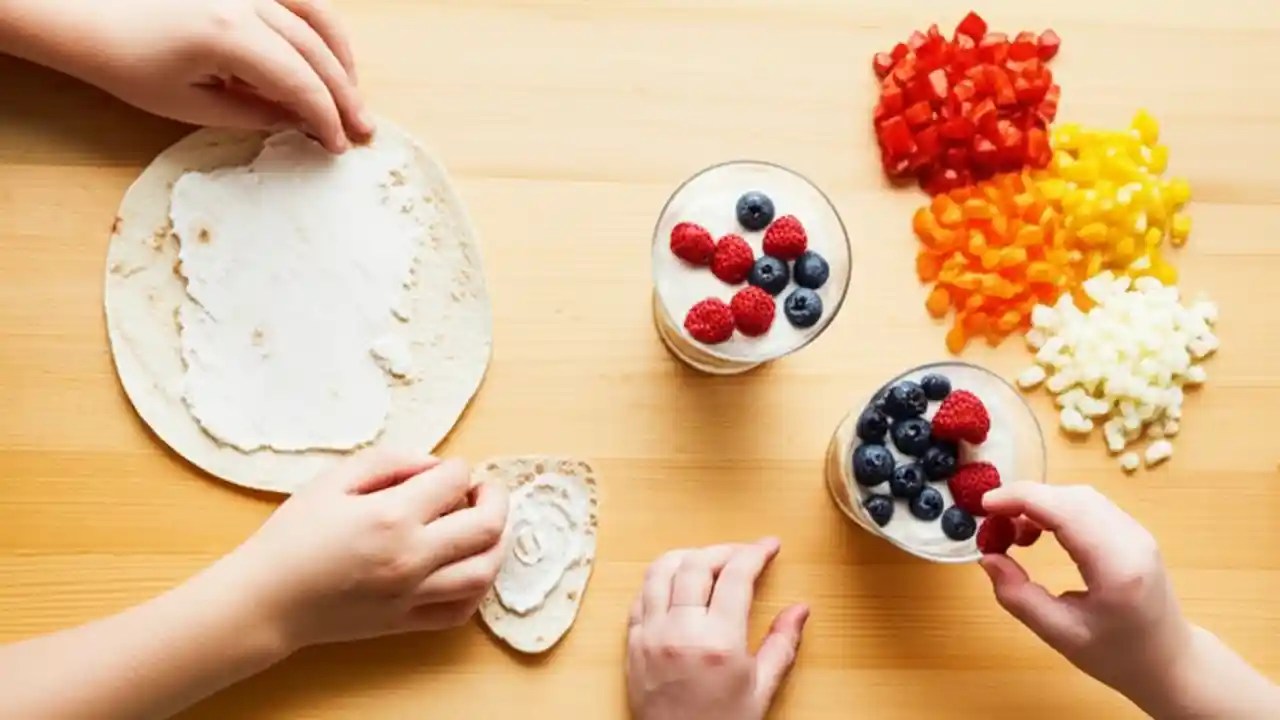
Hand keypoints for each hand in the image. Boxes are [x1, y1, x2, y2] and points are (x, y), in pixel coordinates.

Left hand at [11, 0, 370, 150]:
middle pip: (317, 51)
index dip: (325, 117)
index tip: (338, 145)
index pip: (300, 81)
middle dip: (344, 94)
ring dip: (341, 59)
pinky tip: (329, 54)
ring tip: (352, 93)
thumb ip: (251, 113)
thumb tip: (298, 121)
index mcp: (230, 34)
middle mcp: (246, 1)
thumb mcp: (188, 104)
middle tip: (365, 129)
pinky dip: (321, 26)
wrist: (82, 12)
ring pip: (317, 18)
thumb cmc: (126, 61)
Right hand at [222, 450, 508, 649]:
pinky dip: (477, 587)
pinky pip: (462, 610)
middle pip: (487, 526)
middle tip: (483, 489)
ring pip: (485, 571)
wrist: (265, 600)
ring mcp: (412, 595)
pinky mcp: (407, 623)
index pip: (455, 481)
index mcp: (391, 516)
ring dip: (497, 543)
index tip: (449, 469)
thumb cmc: (293, 535)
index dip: (458, 467)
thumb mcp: (334, 480)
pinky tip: (467, 566)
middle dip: (495, 498)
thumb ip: (390, 462)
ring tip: (485, 526)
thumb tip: (436, 465)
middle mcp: (411, 557)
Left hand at [626, 539, 809, 719]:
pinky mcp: (632, 645)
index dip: (755, 553)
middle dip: (724, 550)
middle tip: (743, 554)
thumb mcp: (761, 690)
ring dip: (687, 556)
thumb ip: (782, 644)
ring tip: (708, 560)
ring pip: (660, 571)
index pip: (736, 576)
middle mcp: (680, 632)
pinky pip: (640, 596)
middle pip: (697, 563)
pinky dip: (659, 580)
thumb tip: (801, 610)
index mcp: (718, 643)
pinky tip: (677, 584)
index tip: (769, 546)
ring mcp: (650, 636)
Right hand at [979, 483, 1193, 706]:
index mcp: (1116, 566)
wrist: (1170, 662)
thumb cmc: (1118, 656)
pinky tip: (1038, 532)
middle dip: (1024, 500)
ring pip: (1079, 496)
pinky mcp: (1133, 532)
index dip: (1020, 499)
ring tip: (1013, 533)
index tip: (983, 506)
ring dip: (1040, 504)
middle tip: (991, 525)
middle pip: (1071, 497)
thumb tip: (988, 559)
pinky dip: (1056, 510)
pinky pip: (1089, 506)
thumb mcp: (1061, 634)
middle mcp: (1131, 539)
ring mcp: (1137, 532)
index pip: (1065, 510)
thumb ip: (1019, 597)